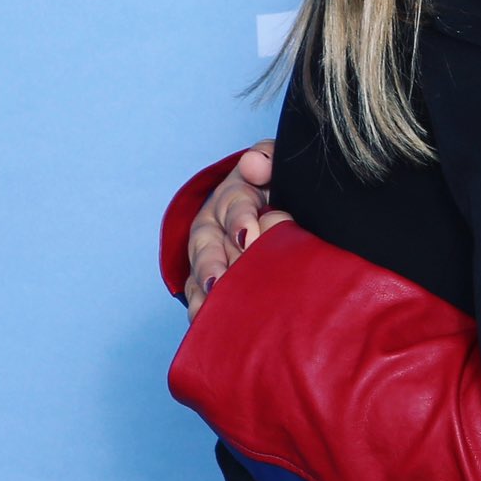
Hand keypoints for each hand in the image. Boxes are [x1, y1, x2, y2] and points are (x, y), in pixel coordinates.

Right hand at [184, 142, 289, 317]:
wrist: (280, 209)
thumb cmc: (280, 186)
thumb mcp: (278, 166)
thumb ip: (269, 158)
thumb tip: (254, 163)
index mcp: (235, 195)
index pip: (234, 204)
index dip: (241, 219)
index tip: (249, 235)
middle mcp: (215, 223)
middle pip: (208, 243)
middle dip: (213, 262)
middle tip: (220, 281)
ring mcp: (209, 253)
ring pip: (200, 271)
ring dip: (204, 289)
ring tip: (211, 305)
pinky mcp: (209, 279)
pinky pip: (199, 294)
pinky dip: (201, 308)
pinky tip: (206, 322)